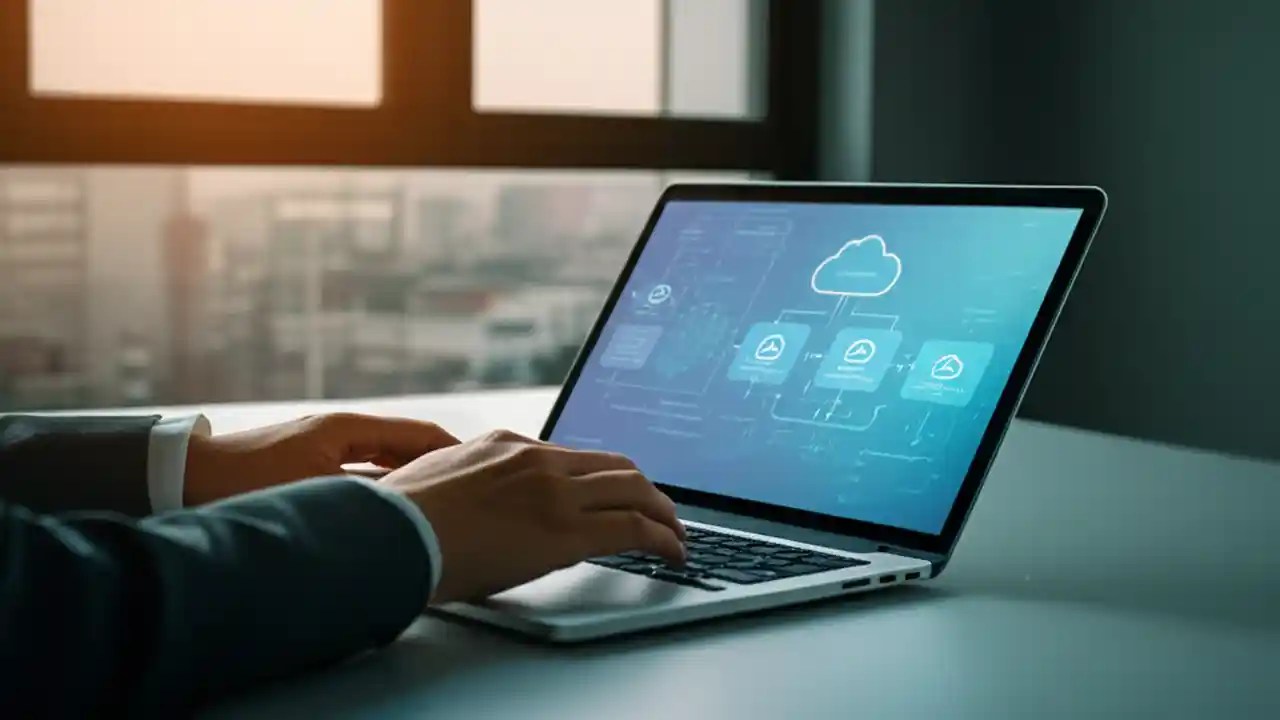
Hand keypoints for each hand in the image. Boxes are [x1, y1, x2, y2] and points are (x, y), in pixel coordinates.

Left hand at [184, 413, 459, 505]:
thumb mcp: (313, 494)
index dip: (455, 450)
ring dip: (410, 480)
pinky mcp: (305, 468)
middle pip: (404, 448)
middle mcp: (338, 433)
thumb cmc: (242, 482)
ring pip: (382, 464)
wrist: (179, 478)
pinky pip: (360, 477)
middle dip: (439, 467)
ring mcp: (321, 449)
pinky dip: (382, 490)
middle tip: (471, 491)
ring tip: (441, 503)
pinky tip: (391, 514)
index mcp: (346, 428)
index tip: (485, 467)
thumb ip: (367, 501)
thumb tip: (411, 513)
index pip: (419, 433)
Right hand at [379, 430, 685, 603]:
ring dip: (662, 511)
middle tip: (659, 509)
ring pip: (633, 489)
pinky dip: (661, 537)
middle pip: (614, 464)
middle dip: (644, 487)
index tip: (613, 492)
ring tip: (675, 532)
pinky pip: (632, 527)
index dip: (602, 477)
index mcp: (505, 444)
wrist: (390, 535)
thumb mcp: (436, 481)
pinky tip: (671, 551)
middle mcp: (536, 460)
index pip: (572, 456)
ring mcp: (554, 491)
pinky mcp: (566, 530)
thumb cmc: (398, 520)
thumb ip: (470, 484)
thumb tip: (476, 506)